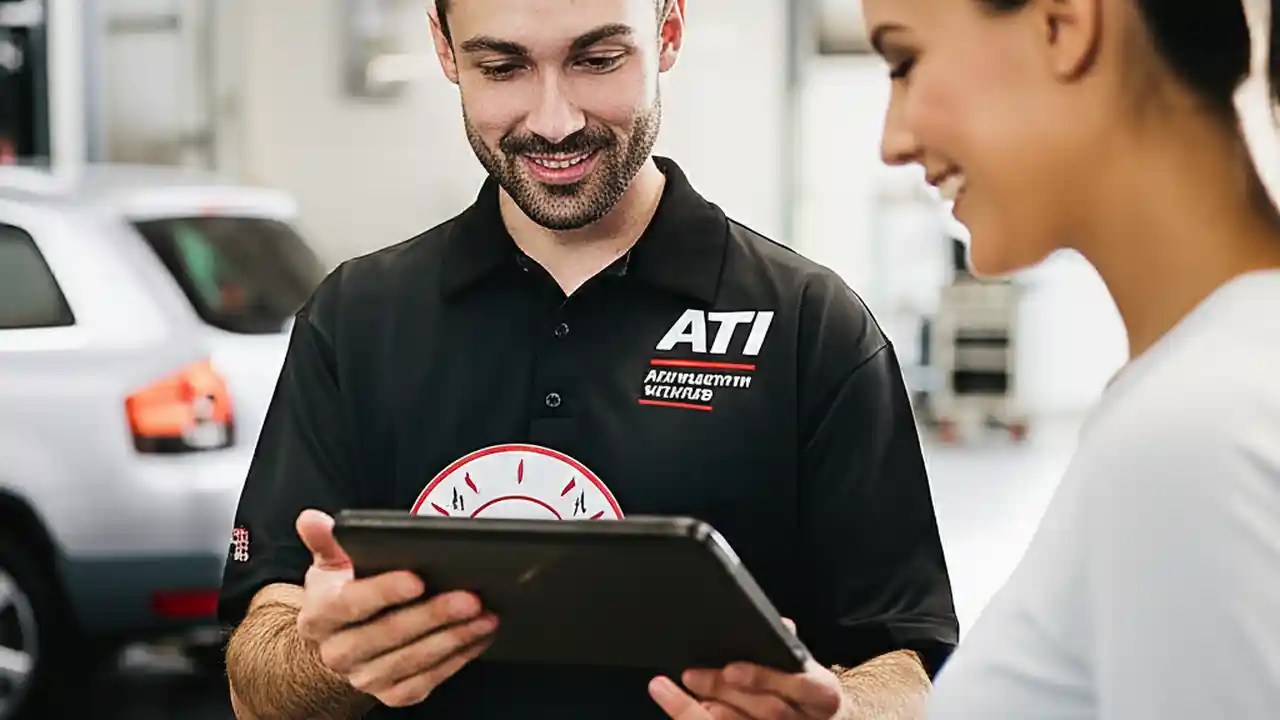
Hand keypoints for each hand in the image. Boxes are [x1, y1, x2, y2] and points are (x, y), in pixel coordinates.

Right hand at [293, 509, 498, 706]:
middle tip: (469, 597)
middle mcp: (337, 653)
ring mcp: (364, 677)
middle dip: (432, 615)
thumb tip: (312, 519)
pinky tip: (478, 638)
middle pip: (387, 634)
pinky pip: (427, 680)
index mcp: (318, 616)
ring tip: (484, 616)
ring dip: (452, 638)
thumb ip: (325, 539)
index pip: (349, 604)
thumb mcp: (331, 561)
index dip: (383, 592)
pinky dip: (457, 659)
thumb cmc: (343, 591)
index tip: (417, 579)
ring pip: (412, 660)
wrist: (344, 637)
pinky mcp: (392, 693)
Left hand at [649, 620, 846, 719]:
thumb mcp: (806, 667)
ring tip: (681, 694)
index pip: (799, 686)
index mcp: (822, 695)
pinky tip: (692, 709)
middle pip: (768, 710)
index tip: (731, 669)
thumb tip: (781, 624)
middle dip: (726, 691)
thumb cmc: (808, 691)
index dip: (763, 678)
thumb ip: (789, 648)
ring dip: (715, 711)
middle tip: (692, 675)